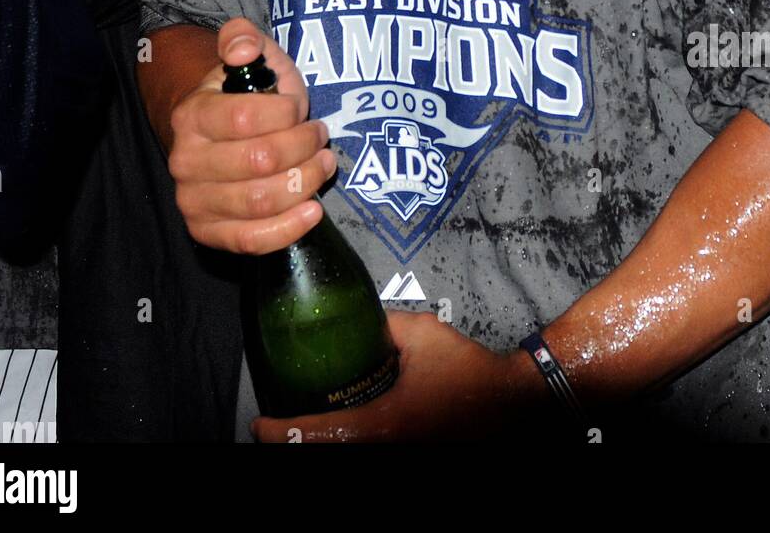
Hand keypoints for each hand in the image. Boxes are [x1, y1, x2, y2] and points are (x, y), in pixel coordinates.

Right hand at [168, 17, 336, 253]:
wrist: (217, 137)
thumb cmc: (242, 96)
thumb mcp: (246, 55)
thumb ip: (242, 38)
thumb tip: (243, 50)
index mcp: (192, 115)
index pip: (245, 118)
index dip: (286, 113)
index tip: (300, 108)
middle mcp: (186, 161)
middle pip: (260, 162)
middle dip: (304, 146)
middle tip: (319, 136)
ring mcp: (194, 201)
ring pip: (261, 201)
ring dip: (305, 182)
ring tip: (322, 164)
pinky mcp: (209, 232)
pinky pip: (251, 240)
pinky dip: (288, 229)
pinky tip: (313, 210)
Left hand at [251, 311, 546, 442]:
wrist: (509, 403)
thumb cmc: (467, 371)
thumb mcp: (422, 334)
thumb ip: (385, 324)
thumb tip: (360, 315)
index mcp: (383, 422)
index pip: (321, 434)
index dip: (284, 432)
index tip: (260, 425)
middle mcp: (386, 447)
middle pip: (328, 453)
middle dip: (298, 442)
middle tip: (277, 426)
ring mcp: (399, 453)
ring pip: (348, 454)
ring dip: (323, 443)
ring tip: (301, 427)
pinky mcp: (409, 450)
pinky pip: (369, 450)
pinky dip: (349, 442)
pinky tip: (342, 429)